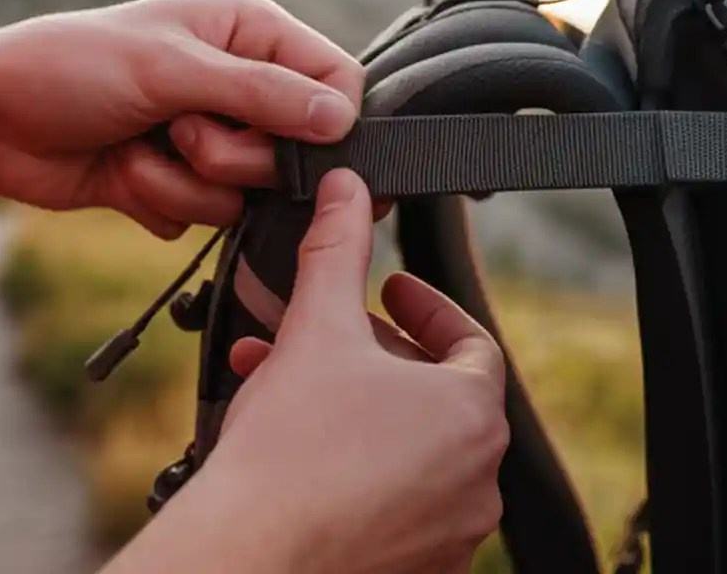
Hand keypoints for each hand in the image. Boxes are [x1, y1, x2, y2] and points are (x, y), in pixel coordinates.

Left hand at [0, 0, 364, 238]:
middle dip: (234, 156)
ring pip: (250, 194)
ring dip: (187, 183)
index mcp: (250, 32)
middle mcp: (240, 85)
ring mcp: (213, 139)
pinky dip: (162, 201)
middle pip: (297, 150)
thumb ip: (261, 94)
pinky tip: (123, 172)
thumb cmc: (71, 69)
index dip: (323, 123)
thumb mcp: (172, 70)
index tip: (290, 146)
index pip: (335, 83)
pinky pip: (209, 219)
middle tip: (183, 132)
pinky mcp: (184, 184)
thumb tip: (342, 119)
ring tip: (140, 148)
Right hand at [212, 170, 509, 572]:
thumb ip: (338, 249)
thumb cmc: (290, 452)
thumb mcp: (316, 329)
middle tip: (331, 340)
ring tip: (299, 392)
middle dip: (376, 358)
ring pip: (412, 450)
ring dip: (361, 412)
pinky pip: (399, 504)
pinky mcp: (418, 568)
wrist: (249, 556)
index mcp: (472, 412)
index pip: (470, 340)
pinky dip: (361, 472)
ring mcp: (452, 532)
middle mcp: (477, 477)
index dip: (424, 307)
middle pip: (437, 394)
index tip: (389, 292)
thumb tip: (346, 191)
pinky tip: (306, 456)